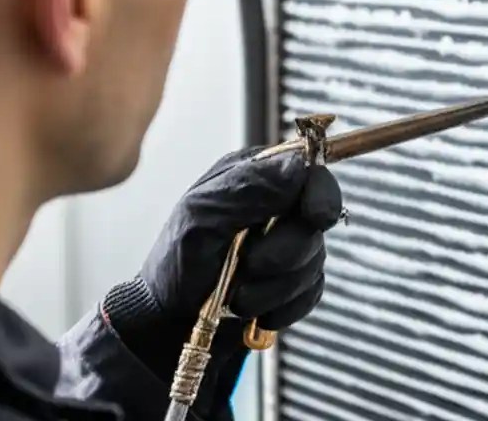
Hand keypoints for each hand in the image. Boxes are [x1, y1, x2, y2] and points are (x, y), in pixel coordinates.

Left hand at [102, 149, 341, 411]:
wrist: (169, 323)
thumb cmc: (176, 264)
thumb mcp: (200, 218)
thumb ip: (247, 188)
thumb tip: (298, 164)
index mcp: (253, 178)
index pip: (308, 171)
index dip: (319, 193)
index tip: (314, 217)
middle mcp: (276, 207)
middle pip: (317, 219)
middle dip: (285, 251)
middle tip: (250, 266)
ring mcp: (287, 243)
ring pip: (314, 259)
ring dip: (276, 286)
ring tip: (238, 296)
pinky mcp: (294, 280)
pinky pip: (312, 291)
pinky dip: (284, 305)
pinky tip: (256, 312)